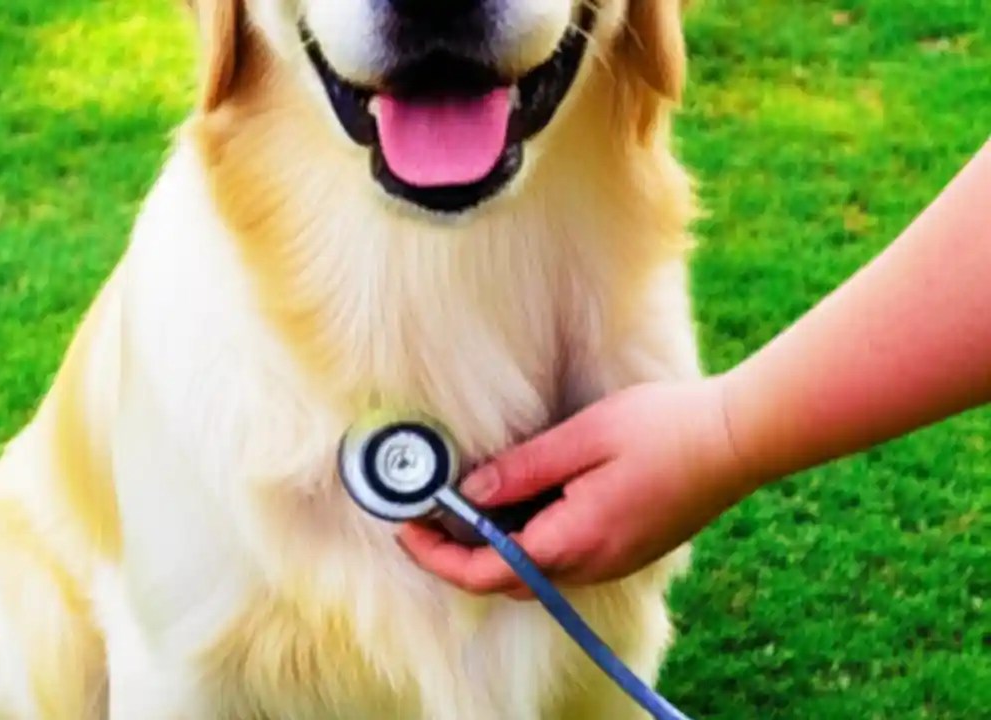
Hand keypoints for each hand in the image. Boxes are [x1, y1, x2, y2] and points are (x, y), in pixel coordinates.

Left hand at [396, 376, 759, 593]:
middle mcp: (591, 566)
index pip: (485, 572)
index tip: (406, 528)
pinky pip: (563, 558)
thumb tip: (466, 495)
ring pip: (534, 571)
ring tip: (463, 507)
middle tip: (425, 518)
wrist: (739, 439)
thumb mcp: (579, 439)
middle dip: (457, 555)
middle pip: (505, 580)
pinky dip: (528, 540)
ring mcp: (613, 562)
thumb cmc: (663, 430)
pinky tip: (520, 503)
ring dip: (493, 548)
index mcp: (572, 542)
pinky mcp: (627, 549)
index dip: (437, 555)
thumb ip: (519, 471)